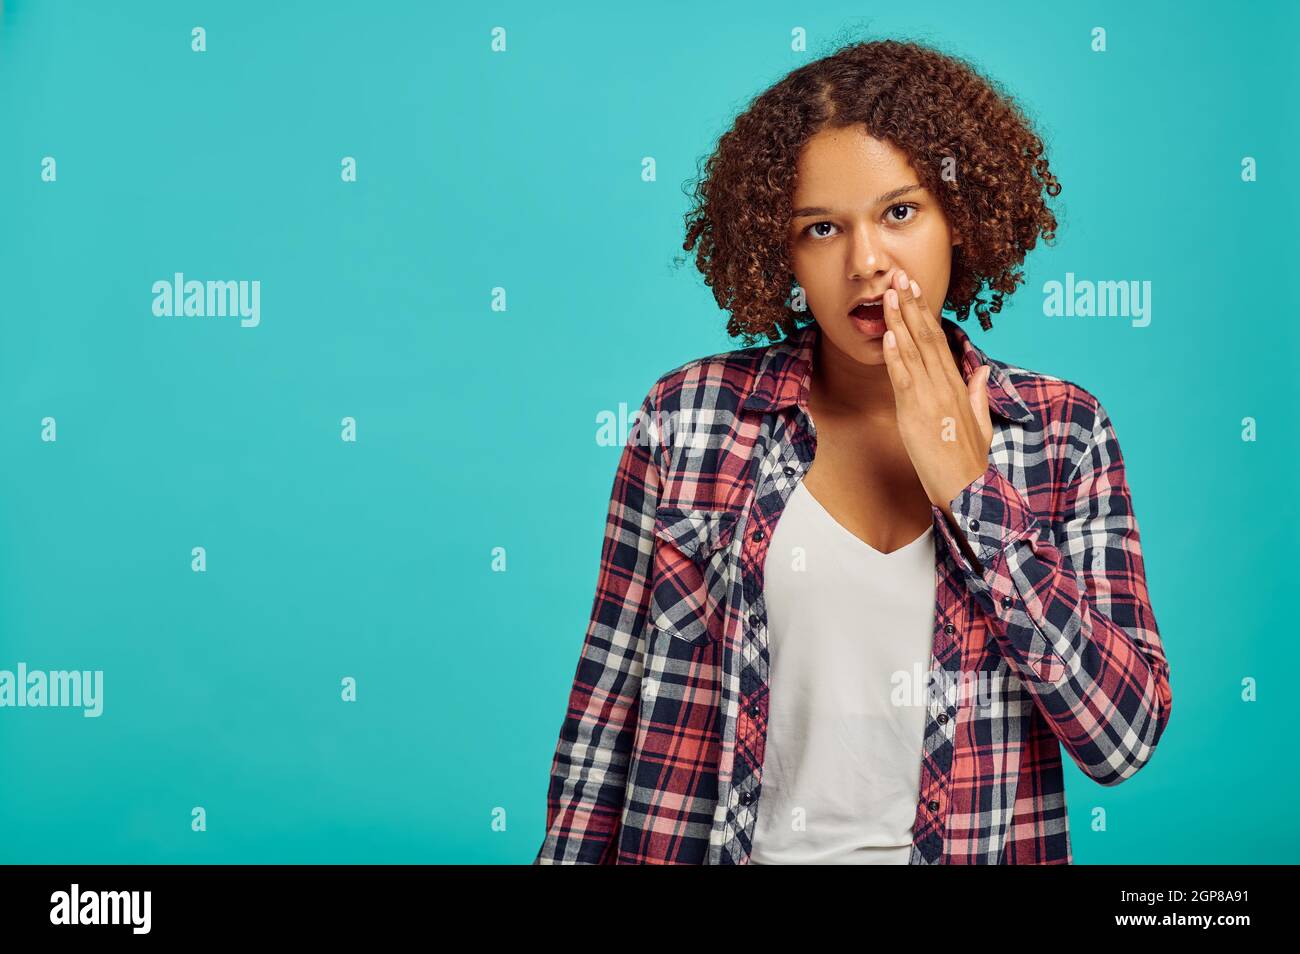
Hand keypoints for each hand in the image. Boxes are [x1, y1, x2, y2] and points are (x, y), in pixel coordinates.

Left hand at [879, 267, 994, 517]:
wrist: (968, 491)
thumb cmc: (969, 463)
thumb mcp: (982, 425)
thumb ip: (980, 394)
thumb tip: (982, 368)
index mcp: (959, 387)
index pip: (940, 341)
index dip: (925, 314)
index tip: (915, 290)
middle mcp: (946, 387)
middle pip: (927, 338)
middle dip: (911, 306)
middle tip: (899, 277)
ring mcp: (931, 400)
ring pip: (914, 353)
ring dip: (899, 322)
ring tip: (888, 295)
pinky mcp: (916, 415)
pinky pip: (904, 381)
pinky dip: (895, 357)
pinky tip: (888, 336)